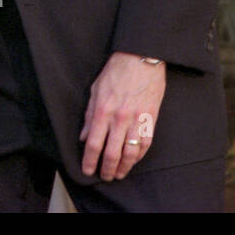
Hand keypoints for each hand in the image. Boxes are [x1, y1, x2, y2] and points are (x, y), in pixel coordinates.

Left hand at [79, 52, 164, 181]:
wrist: (142, 58)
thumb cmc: (116, 71)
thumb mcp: (96, 90)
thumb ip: (90, 115)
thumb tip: (84, 136)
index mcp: (103, 111)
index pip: (94, 144)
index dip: (89, 161)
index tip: (87, 170)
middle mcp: (119, 119)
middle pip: (112, 154)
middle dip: (107, 170)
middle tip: (104, 177)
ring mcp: (137, 120)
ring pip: (130, 154)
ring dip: (123, 168)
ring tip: (118, 174)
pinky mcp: (151, 119)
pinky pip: (145, 144)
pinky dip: (139, 156)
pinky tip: (134, 161)